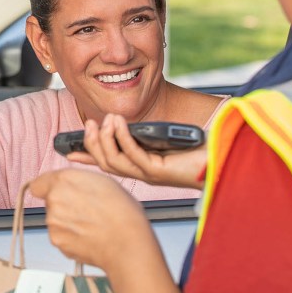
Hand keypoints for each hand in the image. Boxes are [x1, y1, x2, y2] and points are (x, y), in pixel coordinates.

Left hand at [29, 169, 151, 270]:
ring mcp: (53, 222)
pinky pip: (60, 235)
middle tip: (85, 210)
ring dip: (67, 221)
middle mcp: (54, 199)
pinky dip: (71, 236)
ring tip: (91, 225)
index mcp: (65, 180)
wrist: (128, 244)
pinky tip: (88, 236)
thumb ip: (77, 181)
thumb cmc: (123, 212)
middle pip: (49, 201)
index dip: (48, 188)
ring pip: (55, 219)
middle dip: (62, 204)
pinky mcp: (57, 241)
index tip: (57, 193)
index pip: (38, 184)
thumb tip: (66, 185)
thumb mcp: (103, 182)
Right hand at [67, 114, 206, 188]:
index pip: (108, 163)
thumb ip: (148, 133)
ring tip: (103, 120)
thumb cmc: (198, 150)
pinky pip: (133, 154)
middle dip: (92, 145)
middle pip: (106, 164)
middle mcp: (142, 173)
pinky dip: (122, 137)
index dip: (87, 157)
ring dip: (105, 140)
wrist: (223, 160)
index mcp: (141, 167)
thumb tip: (129, 118)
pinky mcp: (158, 171)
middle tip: (87, 124)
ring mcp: (149, 174)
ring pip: (115, 161)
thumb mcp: (166, 138)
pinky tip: (118, 122)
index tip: (68, 150)